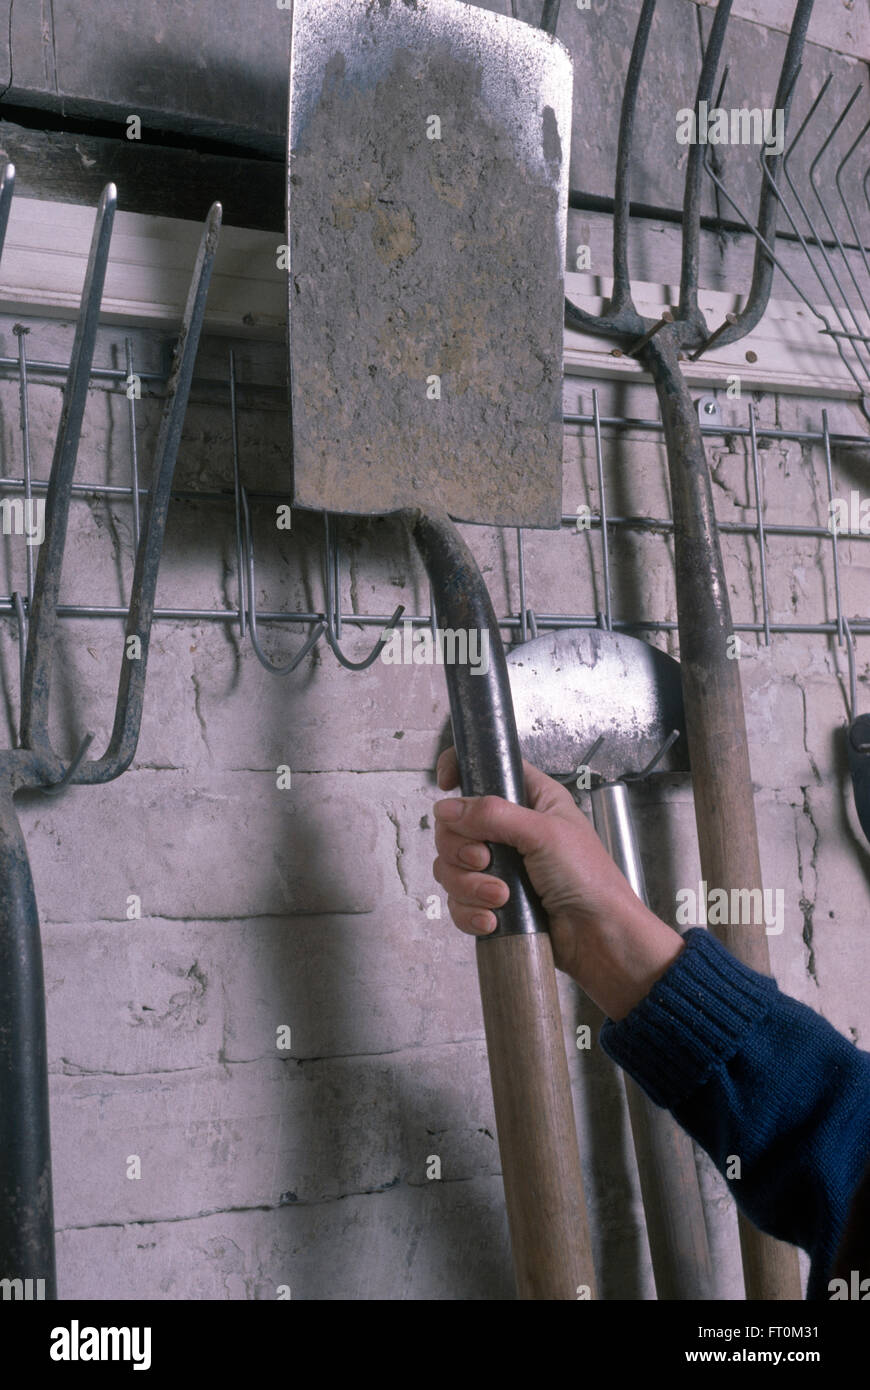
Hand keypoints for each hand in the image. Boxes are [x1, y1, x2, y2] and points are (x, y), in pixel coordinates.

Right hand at [432, 747, 683, 1019]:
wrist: (600, 938)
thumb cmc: (589, 878)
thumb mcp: (544, 833)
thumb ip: (493, 815)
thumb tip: (446, 808)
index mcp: (530, 799)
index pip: (487, 769)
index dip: (461, 771)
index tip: (445, 784)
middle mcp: (511, 829)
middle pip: (455, 825)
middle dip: (462, 849)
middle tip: (486, 861)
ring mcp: (500, 867)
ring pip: (452, 866)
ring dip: (469, 885)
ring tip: (501, 897)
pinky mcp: (493, 901)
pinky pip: (459, 902)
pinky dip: (470, 912)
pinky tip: (493, 920)